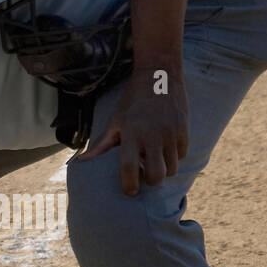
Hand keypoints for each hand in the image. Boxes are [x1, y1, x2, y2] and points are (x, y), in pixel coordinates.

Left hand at [77, 70, 188, 195]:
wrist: (160, 75)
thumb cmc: (133, 100)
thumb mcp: (116, 120)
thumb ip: (102, 144)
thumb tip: (81, 161)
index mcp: (132, 133)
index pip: (129, 166)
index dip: (130, 184)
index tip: (130, 192)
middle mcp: (153, 135)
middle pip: (156, 175)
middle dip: (151, 180)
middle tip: (145, 176)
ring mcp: (171, 133)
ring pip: (172, 169)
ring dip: (164, 169)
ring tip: (155, 159)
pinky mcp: (184, 130)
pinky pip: (182, 155)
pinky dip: (174, 156)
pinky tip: (166, 147)